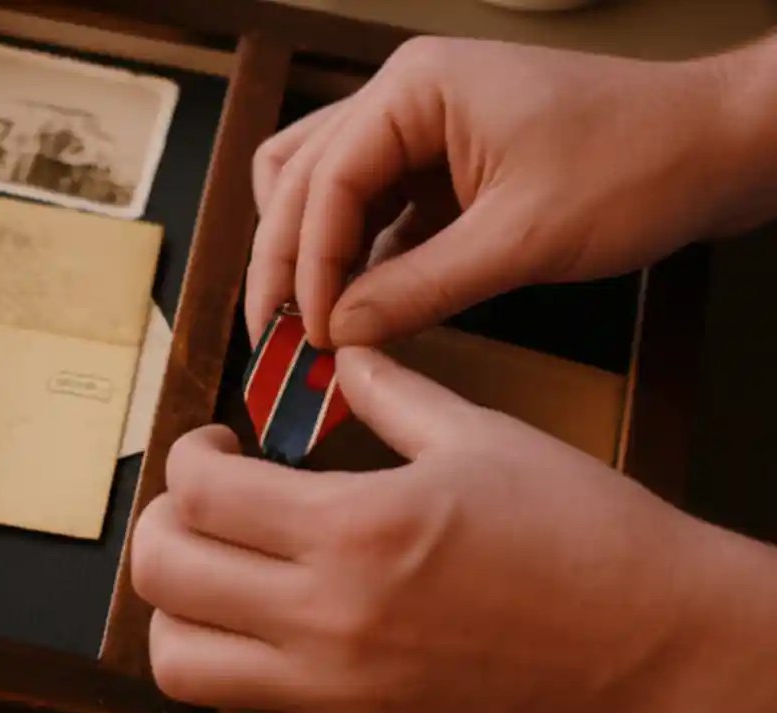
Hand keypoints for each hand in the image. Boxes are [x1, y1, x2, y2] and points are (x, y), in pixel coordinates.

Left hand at [132, 348, 776, 712]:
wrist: (656, 649)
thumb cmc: (584, 540)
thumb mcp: (481, 438)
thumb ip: (391, 391)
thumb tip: (345, 354)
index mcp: (356, 530)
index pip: (197, 493)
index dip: (187, 454)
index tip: (215, 445)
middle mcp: (328, 620)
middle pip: (163, 573)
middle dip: (162, 521)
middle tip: (200, 499)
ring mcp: (335, 691)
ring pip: (178, 659)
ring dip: (176, 605)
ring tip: (216, 567)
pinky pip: (238, 707)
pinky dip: (226, 663)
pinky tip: (264, 624)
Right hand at [247, 37, 769, 347]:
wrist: (718, 146)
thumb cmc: (638, 165)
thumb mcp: (521, 239)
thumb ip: (419, 288)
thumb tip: (341, 334)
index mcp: (414, 88)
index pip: (323, 180)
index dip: (305, 264)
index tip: (306, 333)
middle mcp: (404, 97)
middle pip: (303, 179)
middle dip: (288, 260)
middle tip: (280, 337)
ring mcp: (421, 128)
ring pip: (326, 191)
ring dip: (312, 255)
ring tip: (310, 322)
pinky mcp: (443, 164)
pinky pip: (376, 212)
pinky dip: (360, 259)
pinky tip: (361, 308)